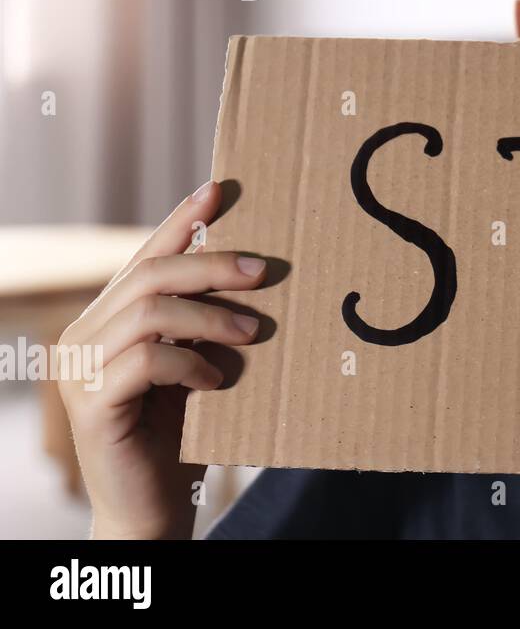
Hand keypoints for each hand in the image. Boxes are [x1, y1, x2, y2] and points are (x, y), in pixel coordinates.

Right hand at [57, 181, 264, 538]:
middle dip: (213, 265)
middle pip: (152, 274)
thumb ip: (206, 321)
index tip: (221, 188)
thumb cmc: (185, 430)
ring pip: (150, 311)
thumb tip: (258, 269)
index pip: (148, 254)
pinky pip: (146, 359)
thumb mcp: (201, 361)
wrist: (155, 505)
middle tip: (265, 271)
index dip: (182, 219)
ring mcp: (81, 368)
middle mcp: (86, 333)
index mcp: (113, 316)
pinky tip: (217, 381)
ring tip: (254, 332)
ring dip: (210, 316)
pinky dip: (190, 363)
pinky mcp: (90, 403)